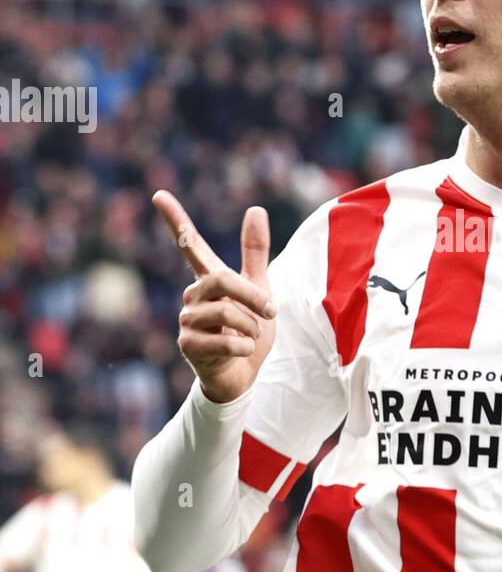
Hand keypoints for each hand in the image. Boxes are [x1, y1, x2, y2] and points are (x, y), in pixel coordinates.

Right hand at [152, 189, 277, 403]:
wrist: (242, 376)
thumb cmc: (247, 332)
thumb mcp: (260, 290)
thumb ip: (254, 253)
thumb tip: (255, 209)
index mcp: (209, 280)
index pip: (189, 245)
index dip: (176, 219)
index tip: (159, 194)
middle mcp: (192, 297)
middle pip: (221, 279)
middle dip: (252, 295)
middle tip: (272, 310)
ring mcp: (187, 321)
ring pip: (226, 313)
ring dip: (251, 327)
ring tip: (250, 337)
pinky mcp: (187, 346)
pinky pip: (225, 341)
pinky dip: (243, 348)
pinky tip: (240, 353)